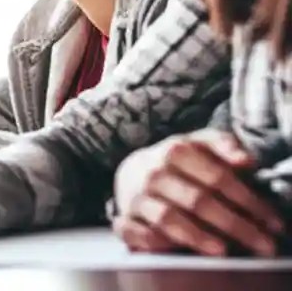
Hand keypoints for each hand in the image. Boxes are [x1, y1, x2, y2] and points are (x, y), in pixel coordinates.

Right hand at [112, 130, 282, 256]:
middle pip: (198, 201)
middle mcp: (153, 173)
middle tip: (262, 245)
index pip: (219, 178)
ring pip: (168, 219)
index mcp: (175, 150)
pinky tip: (179, 251)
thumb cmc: (177, 162)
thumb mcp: (199, 144)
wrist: (132, 171)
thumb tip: (247, 161)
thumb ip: (224, 145)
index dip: (249, 201)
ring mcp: (137, 197)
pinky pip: (139, 234)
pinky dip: (158, 244)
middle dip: (235, 225)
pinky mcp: (124, 219)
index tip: (272, 222)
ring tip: (222, 250)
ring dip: (197, 236)